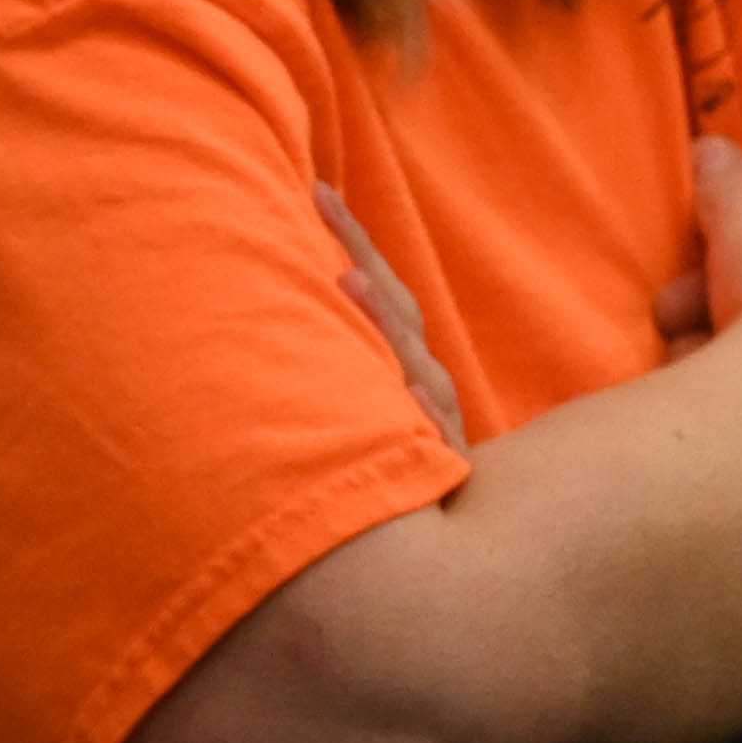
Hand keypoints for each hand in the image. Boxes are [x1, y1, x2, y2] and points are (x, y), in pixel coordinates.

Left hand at [315, 185, 465, 452]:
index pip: (379, 287)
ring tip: (351, 283)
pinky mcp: (446, 472)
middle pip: (396, 311)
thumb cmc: (383, 477)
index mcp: (403, 361)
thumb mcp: (359, 417)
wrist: (450, 554)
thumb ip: (338, 367)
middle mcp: (422, 382)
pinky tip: (412, 391)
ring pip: (415, 367)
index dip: (352, 237)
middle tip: (324, 204)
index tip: (315, 189)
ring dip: (384, 323)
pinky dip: (427, 415)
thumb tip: (291, 312)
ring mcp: (436, 424)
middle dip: (363, 256)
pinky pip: (438, 442)